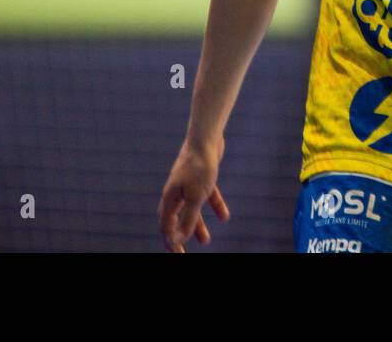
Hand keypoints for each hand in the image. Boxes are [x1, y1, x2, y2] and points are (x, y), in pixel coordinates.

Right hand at [158, 135, 229, 251]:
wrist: (206, 137)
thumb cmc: (199, 167)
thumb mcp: (196, 197)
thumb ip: (189, 218)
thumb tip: (181, 238)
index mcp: (170, 198)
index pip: (166, 226)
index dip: (171, 241)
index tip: (178, 254)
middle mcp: (176, 192)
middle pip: (175, 219)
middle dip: (179, 235)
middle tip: (182, 251)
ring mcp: (188, 184)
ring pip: (192, 210)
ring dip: (198, 225)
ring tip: (206, 241)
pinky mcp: (202, 177)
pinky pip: (207, 196)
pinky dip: (215, 206)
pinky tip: (225, 217)